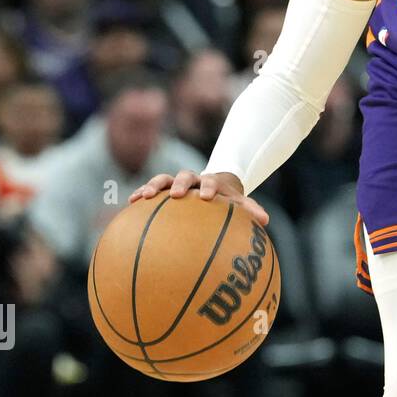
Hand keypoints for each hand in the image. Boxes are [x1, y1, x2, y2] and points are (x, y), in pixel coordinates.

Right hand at [129, 169, 268, 226]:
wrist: (211, 186)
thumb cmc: (225, 200)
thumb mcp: (238, 203)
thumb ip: (250, 210)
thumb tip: (265, 220)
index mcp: (210, 183)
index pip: (210, 182)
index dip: (208, 187)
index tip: (207, 196)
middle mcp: (191, 179)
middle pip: (184, 176)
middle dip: (179, 184)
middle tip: (175, 194)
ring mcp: (174, 182)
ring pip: (162, 179)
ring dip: (152, 186)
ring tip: (143, 197)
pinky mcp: (161, 189)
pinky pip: (148, 189)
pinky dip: (140, 193)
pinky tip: (130, 203)